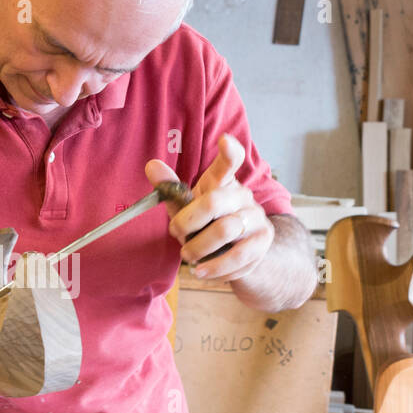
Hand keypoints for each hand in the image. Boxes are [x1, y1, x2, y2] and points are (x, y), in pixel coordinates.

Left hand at [145, 133, 274, 281]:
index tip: (224, 140)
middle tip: (176, 235)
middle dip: (187, 222)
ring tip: (188, 257)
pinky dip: (214, 268)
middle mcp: (243, 197)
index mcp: (223, 183)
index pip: (229, 162)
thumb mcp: (188, 207)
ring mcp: (256, 219)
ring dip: (199, 248)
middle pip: (214, 202)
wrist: (245, 254)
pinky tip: (202, 271)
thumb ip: (171, 189)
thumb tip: (151, 165)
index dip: (228, 151)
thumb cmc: (209, 225)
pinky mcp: (261, 243)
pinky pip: (237, 257)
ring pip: (225, 231)